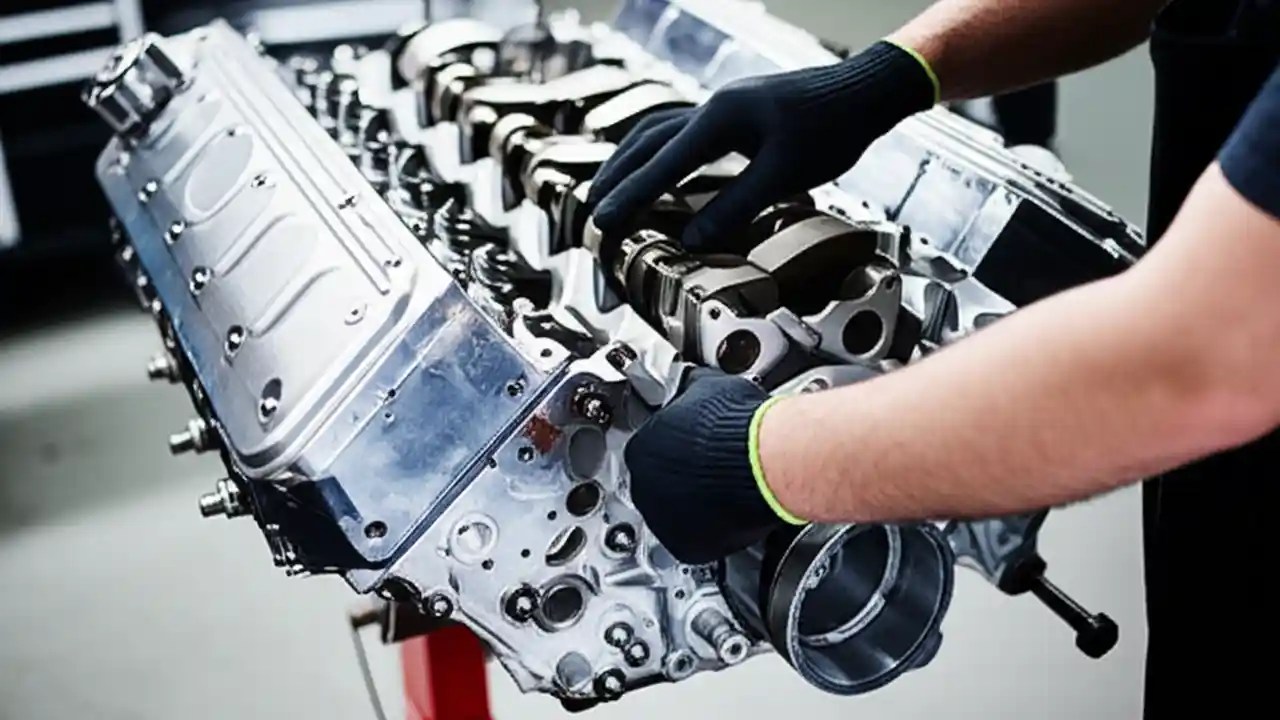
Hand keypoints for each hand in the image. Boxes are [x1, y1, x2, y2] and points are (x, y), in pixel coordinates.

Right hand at [589, 40, 936, 251]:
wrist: (864, 91)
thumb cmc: (832, 130)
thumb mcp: (785, 174)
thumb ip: (735, 205)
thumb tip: (691, 239)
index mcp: (719, 118)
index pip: (661, 162)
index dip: (629, 195)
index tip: (602, 222)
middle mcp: (711, 107)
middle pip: (646, 141)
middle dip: (616, 177)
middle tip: (592, 212)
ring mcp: (721, 107)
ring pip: (659, 132)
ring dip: (631, 162)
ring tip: (611, 191)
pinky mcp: (733, 113)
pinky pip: (679, 132)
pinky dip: (658, 154)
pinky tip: (659, 170)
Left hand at [624, 368, 803, 564]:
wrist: (766, 462)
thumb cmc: (741, 426)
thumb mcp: (706, 389)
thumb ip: (688, 396)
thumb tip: (692, 386)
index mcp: (641, 448)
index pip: (651, 451)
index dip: (678, 451)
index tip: (696, 452)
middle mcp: (643, 487)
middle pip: (659, 485)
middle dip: (684, 480)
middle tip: (713, 474)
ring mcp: (662, 521)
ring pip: (675, 515)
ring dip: (694, 506)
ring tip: (725, 495)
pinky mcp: (686, 546)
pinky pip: (694, 540)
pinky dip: (709, 533)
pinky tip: (730, 515)